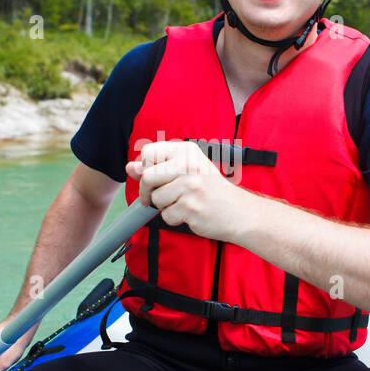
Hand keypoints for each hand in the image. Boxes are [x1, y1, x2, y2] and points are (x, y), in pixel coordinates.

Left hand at [125, 140, 248, 242]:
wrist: (240, 212)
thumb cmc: (212, 191)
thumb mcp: (187, 171)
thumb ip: (157, 168)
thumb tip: (130, 167)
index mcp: (187, 151)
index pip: (148, 152)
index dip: (145, 168)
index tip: (155, 178)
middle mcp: (188, 165)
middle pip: (147, 177)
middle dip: (148, 192)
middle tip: (162, 197)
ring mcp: (190, 186)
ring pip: (156, 198)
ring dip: (164, 206)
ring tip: (184, 203)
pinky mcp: (190, 207)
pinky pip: (166, 216)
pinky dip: (174, 219)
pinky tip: (190, 213)